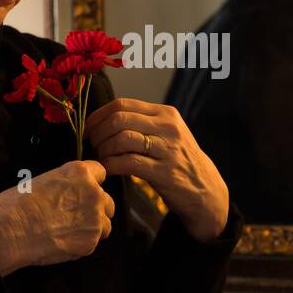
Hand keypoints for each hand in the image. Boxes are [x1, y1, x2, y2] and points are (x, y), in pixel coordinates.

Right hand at [0, 160, 114, 274]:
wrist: (10, 230)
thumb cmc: (17, 203)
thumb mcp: (43, 180)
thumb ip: (65, 186)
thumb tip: (66, 194)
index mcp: (80, 173)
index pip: (100, 172)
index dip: (91, 182)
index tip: (83, 191)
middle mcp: (94, 194)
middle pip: (107, 201)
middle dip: (96, 208)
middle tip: (75, 216)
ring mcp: (95, 220)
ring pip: (105, 225)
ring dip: (93, 228)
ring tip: (70, 232)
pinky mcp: (90, 243)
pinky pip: (92, 243)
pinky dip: (81, 244)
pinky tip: (62, 244)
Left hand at [84, 97, 230, 243]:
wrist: (205, 188)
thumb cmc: (177, 160)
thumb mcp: (166, 133)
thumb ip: (142, 123)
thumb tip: (102, 120)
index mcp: (165, 113)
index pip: (122, 104)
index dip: (98, 116)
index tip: (88, 130)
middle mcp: (168, 127)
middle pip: (119, 119)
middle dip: (98, 133)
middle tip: (94, 146)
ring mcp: (168, 149)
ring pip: (122, 138)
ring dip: (104, 149)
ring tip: (102, 158)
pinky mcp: (164, 172)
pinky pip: (128, 163)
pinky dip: (111, 165)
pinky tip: (108, 170)